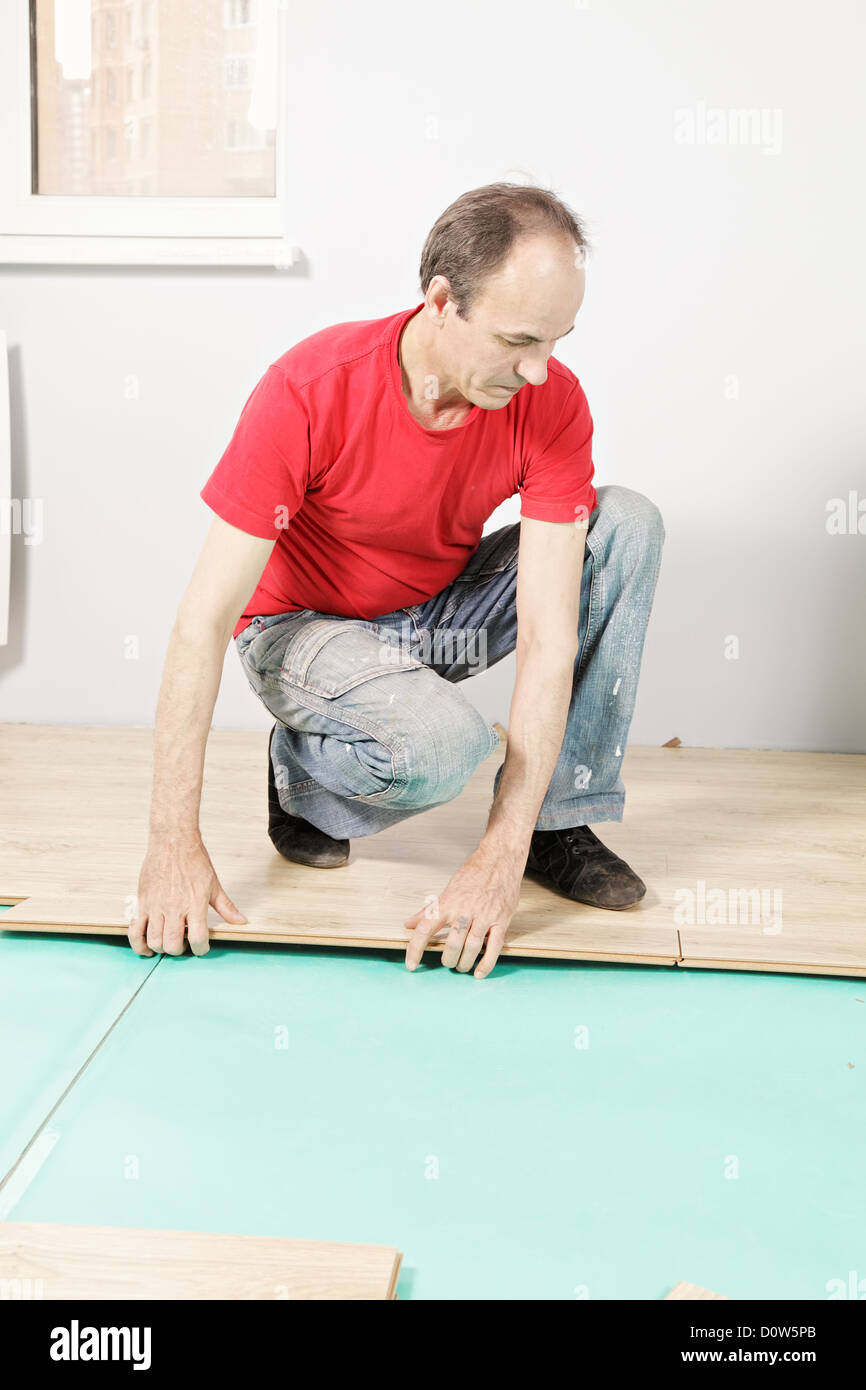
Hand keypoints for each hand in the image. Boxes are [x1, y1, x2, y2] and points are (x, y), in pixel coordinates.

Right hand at [128, 835, 247, 957]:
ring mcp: (155, 906)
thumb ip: (226, 907)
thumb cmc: (194, 861)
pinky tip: (145, 945)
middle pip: (172, 945)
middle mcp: (174, 908)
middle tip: (183, 943)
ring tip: (166, 942)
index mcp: (194, 905)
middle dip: (179, 950)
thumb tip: (241, 921)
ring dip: (160, 948)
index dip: (201, 949)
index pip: (197, 939)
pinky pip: (135, 930)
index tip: (201, 947)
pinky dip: (138, 943)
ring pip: (154, 941)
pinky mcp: (142, 902)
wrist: (173, 842)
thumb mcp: (214, 884)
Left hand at [403, 844, 523, 978]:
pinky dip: (486, 963)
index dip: (415, 949)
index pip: (425, 929)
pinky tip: (479, 972)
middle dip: (447, 959)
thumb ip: (429, 910)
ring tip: (461, 966)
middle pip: (451, 944)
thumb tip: (408, 924)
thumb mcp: (448, 890)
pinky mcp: (501, 920)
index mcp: (448, 903)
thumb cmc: (474, 874)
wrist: (499, 860)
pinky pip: (494, 947)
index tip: (411, 964)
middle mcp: (464, 910)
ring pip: (471, 947)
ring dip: (464, 962)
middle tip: (447, 962)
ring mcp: (484, 916)